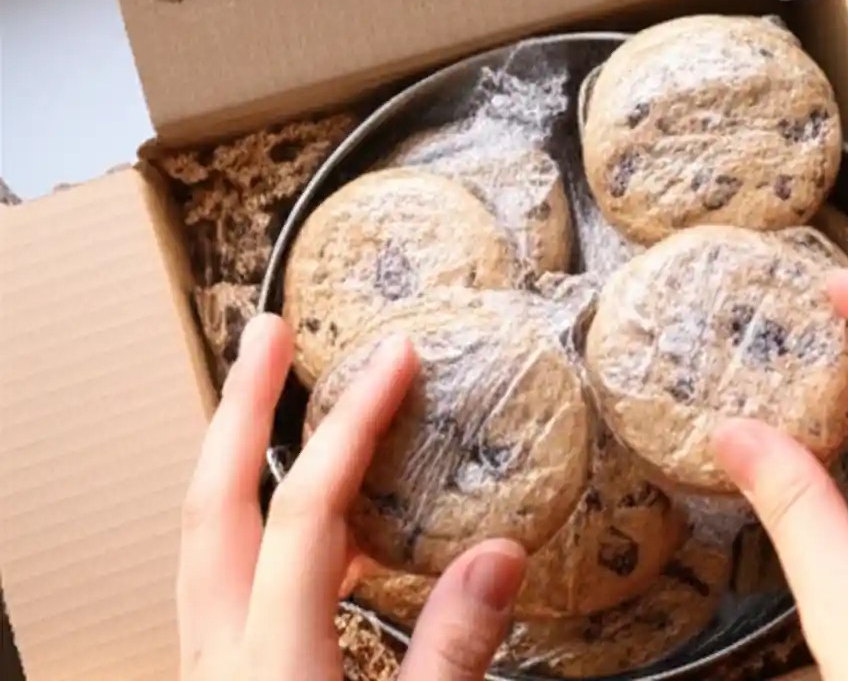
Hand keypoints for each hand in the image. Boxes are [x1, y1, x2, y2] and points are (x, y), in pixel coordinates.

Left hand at [177, 315, 526, 680]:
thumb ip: (452, 650)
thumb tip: (499, 554)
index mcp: (273, 662)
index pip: (305, 512)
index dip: (353, 424)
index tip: (394, 360)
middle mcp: (223, 654)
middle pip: (216, 500)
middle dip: (244, 405)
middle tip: (269, 334)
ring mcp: (215, 666)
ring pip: (213, 534)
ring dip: (246, 457)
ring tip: (283, 402)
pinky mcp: (228, 678)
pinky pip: (235, 575)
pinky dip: (272, 526)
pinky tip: (332, 529)